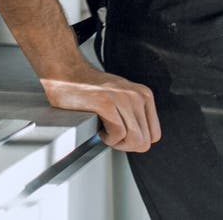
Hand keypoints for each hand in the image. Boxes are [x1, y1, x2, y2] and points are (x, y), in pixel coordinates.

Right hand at [41, 63, 160, 151]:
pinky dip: (107, 138)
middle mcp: (137, 96)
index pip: (154, 135)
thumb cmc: (92, 92)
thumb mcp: (123, 100)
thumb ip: (136, 116)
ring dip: (117, 143)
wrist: (67, 76)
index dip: (136, 141)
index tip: (122, 135)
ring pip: (135, 139)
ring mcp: (123, 98)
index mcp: (144, 96)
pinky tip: (99, 128)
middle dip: (126, 145)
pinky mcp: (107, 102)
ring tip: (105, 131)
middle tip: (111, 135)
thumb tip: (143, 141)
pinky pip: (118, 134)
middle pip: (144, 141)